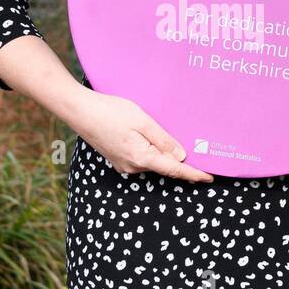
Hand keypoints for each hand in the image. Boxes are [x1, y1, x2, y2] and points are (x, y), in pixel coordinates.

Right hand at [74, 91, 213, 182]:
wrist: (79, 110)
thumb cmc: (110, 111)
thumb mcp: (142, 121)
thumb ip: (163, 140)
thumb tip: (181, 156)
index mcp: (141, 158)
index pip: (174, 170)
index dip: (194, 174)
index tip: (210, 177)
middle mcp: (132, 167)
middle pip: (164, 168)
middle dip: (182, 165)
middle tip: (203, 158)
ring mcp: (123, 165)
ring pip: (152, 162)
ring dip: (166, 156)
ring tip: (181, 146)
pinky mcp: (118, 159)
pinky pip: (142, 159)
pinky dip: (152, 153)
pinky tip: (156, 143)